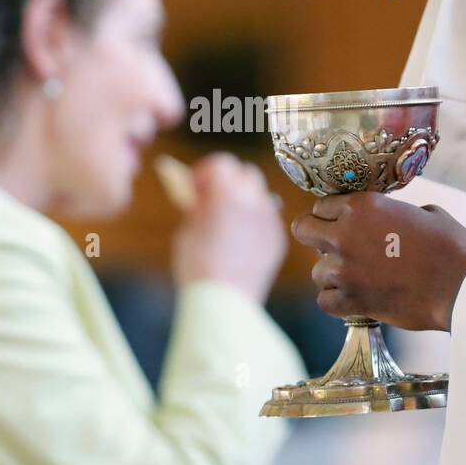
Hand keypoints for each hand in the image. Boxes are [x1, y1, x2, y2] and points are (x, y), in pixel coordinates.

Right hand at [172, 153, 284, 302]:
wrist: (223, 302)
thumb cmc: (197, 265)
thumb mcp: (187, 229)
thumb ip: (197, 206)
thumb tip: (200, 195)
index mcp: (226, 193)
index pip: (221, 162)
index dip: (205, 171)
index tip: (195, 185)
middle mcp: (253, 200)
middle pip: (246, 173)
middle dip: (230, 179)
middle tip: (213, 197)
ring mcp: (270, 219)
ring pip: (261, 194)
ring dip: (246, 198)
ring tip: (230, 218)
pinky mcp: (278, 238)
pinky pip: (269, 218)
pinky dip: (257, 220)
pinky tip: (242, 239)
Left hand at [291, 193, 465, 331]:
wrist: (460, 286)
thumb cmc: (451, 247)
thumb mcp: (425, 213)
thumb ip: (397, 212)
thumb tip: (395, 217)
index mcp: (362, 206)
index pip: (322, 205)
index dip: (331, 215)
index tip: (340, 224)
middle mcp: (345, 234)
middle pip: (303, 229)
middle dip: (314, 236)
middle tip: (331, 247)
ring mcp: (344, 269)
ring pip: (316, 271)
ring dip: (332, 275)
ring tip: (355, 279)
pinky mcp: (351, 300)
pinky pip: (325, 301)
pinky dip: (337, 302)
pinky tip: (353, 299)